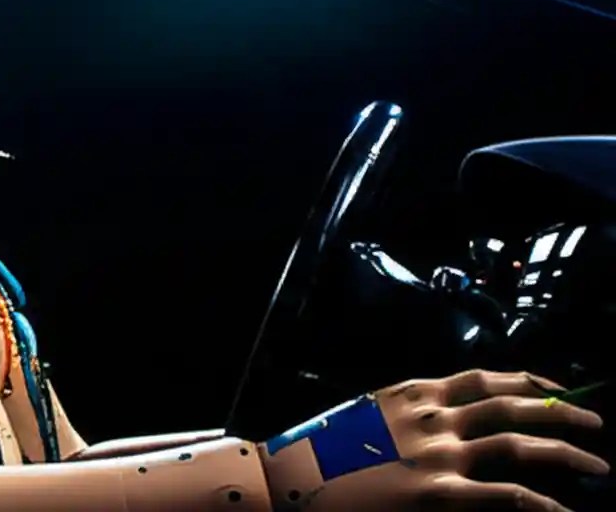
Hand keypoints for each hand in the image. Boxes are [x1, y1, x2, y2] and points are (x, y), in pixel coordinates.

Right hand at [260, 369, 607, 510]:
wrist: (291, 478)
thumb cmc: (323, 452)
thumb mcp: (368, 416)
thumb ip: (408, 413)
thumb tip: (446, 419)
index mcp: (414, 394)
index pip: (485, 377)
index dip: (529, 379)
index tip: (555, 387)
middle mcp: (433, 417)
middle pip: (513, 404)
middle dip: (562, 410)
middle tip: (595, 422)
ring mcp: (438, 455)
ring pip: (520, 444)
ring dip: (567, 451)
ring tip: (597, 463)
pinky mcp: (440, 495)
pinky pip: (507, 496)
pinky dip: (543, 503)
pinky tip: (564, 511)